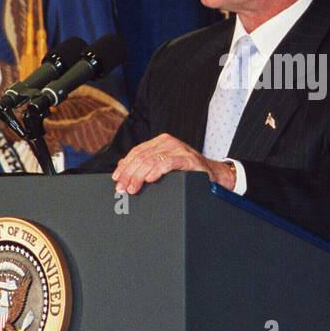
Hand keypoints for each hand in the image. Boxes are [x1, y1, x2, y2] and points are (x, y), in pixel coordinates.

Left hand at [110, 133, 233, 194]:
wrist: (213, 174)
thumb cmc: (187, 172)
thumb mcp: (164, 165)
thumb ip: (147, 164)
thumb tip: (123, 169)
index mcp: (160, 141)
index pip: (137, 152)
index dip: (125, 165)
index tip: (116, 179)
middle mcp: (168, 142)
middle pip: (141, 157)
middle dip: (129, 174)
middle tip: (122, 188)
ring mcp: (179, 149)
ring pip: (151, 160)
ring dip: (139, 176)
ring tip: (133, 188)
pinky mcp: (188, 158)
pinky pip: (168, 163)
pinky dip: (157, 171)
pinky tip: (150, 179)